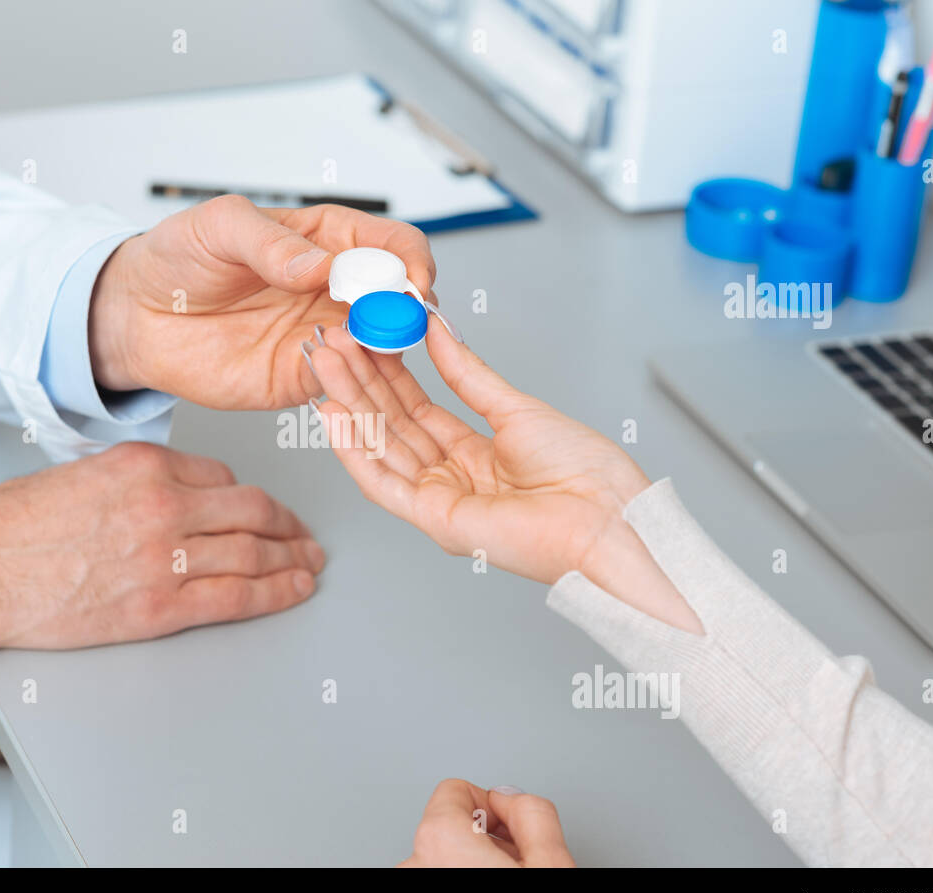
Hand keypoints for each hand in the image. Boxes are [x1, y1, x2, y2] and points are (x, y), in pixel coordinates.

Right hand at [0, 442, 325, 663]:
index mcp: (144, 466)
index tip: (259, 509)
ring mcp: (166, 557)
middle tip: (305, 535)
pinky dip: (276, 593)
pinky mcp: (160, 606)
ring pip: (254, 552)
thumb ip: (134, 480)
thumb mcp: (79, 473)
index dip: (246, 497)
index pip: (221, 475)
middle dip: (288, 525)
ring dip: (293, 559)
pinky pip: (236, 597)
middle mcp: (164, 505)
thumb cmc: (11, 526)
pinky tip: (294, 590)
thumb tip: (171, 492)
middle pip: (252, 510)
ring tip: (310, 564)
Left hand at [88, 195, 434, 408]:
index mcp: (326, 240)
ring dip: (383, 350)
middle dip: (407, 311)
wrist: (137, 314)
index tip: (408, 280)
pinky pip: (345, 383)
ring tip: (353, 344)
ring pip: (383, 346)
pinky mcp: (303, 376)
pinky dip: (352, 381)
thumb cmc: (178, 258)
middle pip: (400, 300)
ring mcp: (324, 334)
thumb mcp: (219, 227)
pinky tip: (331, 369)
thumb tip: (320, 264)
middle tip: (388, 319)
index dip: (411, 261)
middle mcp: (334, 289)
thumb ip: (271, 243)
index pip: (394, 244)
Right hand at [307, 318, 702, 633]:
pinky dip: (355, 450)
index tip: (361, 338)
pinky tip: (332, 416)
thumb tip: (437, 331)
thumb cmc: (583, 474)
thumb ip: (467, 373)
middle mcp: (451, 479)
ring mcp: (440, 501)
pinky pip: (384, 484)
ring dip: (348, 404)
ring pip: (381, 448)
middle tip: (329, 342)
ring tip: (323, 363)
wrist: (609, 517)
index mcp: (475, 455)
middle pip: (391, 425)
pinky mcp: (436, 522)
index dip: (385, 372)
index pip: (415, 409)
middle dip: (357, 381)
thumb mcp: (516, 407)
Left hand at [401, 779, 574, 867]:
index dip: (495, 807)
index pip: (457, 789)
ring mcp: (413, 880)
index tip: (512, 829)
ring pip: (444, 855)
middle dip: (485, 838)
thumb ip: (534, 812)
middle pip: (450, 824)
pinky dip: (460, 875)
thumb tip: (515, 798)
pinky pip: (436, 872)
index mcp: (439, 839)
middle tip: (517, 864)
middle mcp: (414, 863)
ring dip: (472, 862)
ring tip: (505, 879)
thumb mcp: (552, 861)